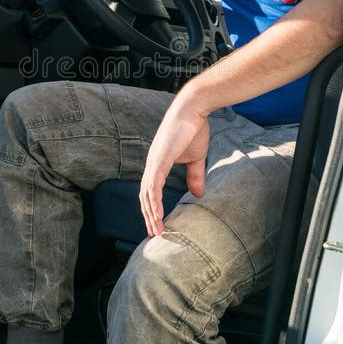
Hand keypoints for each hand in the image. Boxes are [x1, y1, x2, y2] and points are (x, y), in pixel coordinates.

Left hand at [139, 99, 209, 236]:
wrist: (193, 110)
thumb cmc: (193, 129)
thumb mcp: (195, 158)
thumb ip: (194, 175)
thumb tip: (198, 194)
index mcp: (158, 164)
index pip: (151, 191)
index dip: (152, 208)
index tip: (158, 224)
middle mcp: (152, 164)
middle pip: (145, 196)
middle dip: (149, 216)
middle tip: (154, 234)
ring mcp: (153, 162)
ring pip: (146, 194)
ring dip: (150, 214)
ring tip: (156, 230)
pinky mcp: (158, 160)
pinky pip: (153, 186)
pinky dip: (154, 202)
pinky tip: (157, 215)